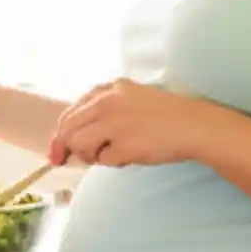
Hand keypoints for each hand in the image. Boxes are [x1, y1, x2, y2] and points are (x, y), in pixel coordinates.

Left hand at [47, 78, 228, 167]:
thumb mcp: (131, 100)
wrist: (194, 125)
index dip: (61, 133)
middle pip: (68, 128)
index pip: (72, 111)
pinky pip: (102, 161)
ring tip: (114, 153)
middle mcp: (107, 101)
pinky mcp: (123, 143)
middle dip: (66, 147)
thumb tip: (71, 138)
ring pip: (78, 144)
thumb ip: (104, 110)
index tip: (56, 151)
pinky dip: (113, 162)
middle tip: (64, 161)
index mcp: (110, 89)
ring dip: (90, 155)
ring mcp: (114, 122)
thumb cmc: (164, 117)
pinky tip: (131, 155)